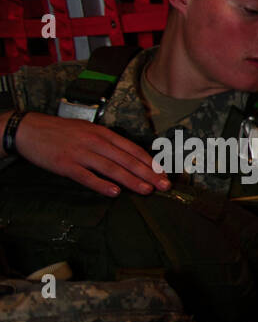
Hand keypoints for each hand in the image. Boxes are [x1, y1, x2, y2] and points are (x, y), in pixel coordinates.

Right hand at [9, 111, 169, 195]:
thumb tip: (130, 158)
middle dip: (148, 173)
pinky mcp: (66, 165)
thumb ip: (108, 143)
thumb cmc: (61, 131)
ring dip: (131, 180)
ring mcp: (80, 153)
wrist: (28, 129)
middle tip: (164, 186)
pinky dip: (101, 185)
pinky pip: (86, 177)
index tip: (164, 174)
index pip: (132, 149)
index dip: (150, 162)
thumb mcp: (88, 130)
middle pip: (126, 159)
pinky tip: (115, 192)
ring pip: (111, 168)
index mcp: (102, 133)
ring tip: (147, 190)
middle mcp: (94, 142)